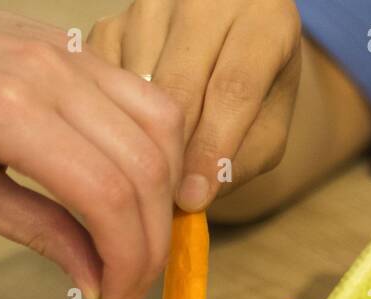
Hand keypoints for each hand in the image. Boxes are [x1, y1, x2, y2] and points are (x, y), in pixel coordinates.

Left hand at [0, 0, 184, 298]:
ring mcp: (69, 49)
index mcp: (6, 111)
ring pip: (162, 127)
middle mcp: (50, 71)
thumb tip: (97, 284)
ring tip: (136, 243)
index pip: (107, 196)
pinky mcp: (77, 44)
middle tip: (130, 288)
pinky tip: (133, 192)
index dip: (128, 260)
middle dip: (151, 242)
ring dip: (163, 197)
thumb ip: (37, 233)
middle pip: (145, 167)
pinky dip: (155, 153)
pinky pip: (145, 98)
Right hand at [88, 0, 301, 211]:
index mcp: (264, 18)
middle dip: (170, 156)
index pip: (234, 88)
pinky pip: (102, 84)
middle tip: (165, 205)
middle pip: (178, 89)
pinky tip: (128, 141)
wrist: (227, 44)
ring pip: (134, 89)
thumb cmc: (254, 90)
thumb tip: (190, 196)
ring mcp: (152, 5)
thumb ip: (242, 161)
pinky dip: (112, 123)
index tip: (193, 199)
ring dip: (137, 143)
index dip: (212, 149)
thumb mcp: (267, 128)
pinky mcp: (112, 20)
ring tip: (148, 178)